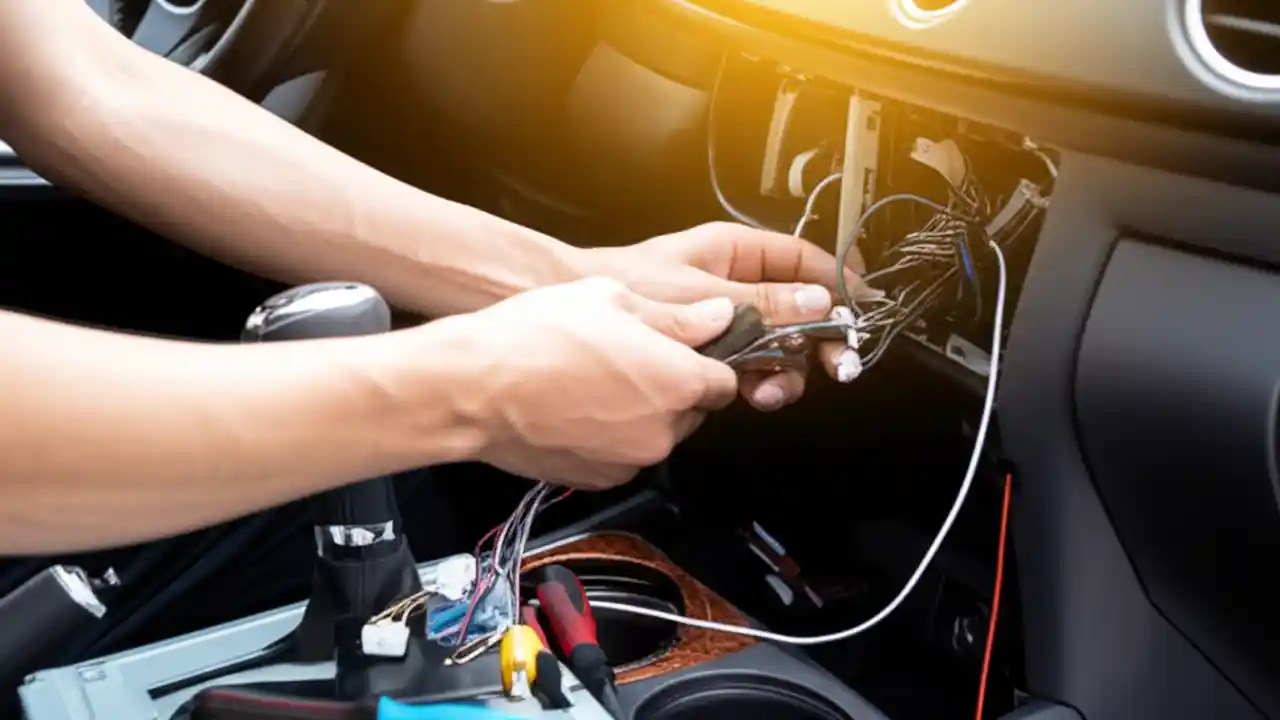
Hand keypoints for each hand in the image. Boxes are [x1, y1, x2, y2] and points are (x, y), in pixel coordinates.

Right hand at [451, 277, 737, 488]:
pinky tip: (575, 409)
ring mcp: (630, 462)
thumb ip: (676, 317)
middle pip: (692, 411)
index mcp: (678, 381)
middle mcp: (663, 430)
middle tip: (626, 358)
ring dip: (641, 415)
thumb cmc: (535, 336)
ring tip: (593, 382)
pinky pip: (623, 457)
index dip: (705, 362)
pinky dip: (611, 439)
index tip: (683, 350)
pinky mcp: (599, 480)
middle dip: (672, 388)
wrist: (471, 388)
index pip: (725, 381)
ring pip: (656, 436)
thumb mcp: (611, 299)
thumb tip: (718, 317)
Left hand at [579, 222, 862, 410]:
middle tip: (836, 363)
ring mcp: (726, 318)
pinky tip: (756, 391)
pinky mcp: (711, 349)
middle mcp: (736, 284)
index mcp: (737, 252)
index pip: (806, 260)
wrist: (570, 308)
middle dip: (819, 338)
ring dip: (788, 367)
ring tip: (776, 386)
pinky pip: (752, 364)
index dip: (840, 282)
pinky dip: (761, 380)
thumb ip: (764, 303)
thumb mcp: (704, 293)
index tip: (862, 307)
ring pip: (780, 342)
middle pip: (801, 308)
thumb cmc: (625, 286)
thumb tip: (818, 303)